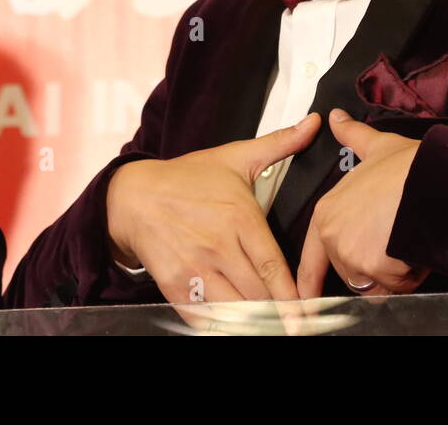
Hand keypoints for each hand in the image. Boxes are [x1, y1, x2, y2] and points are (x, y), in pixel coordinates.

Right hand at [106, 113, 321, 311]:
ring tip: (271, 326)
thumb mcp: (234, 157)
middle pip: (258, 294)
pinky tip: (237, 325)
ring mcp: (195, 269)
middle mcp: (219, 246)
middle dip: (279, 312)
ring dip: (254, 321)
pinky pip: (205, 318)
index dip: (293, 294)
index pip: (273, 266)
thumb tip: (314, 122)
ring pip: (235, 310)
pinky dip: (222, 325)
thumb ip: (280, 143)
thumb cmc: (188, 178)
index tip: (307, 312)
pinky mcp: (175, 287)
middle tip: (296, 324)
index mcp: (239, 217)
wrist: (133, 196)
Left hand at [297, 108, 430, 298]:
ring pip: (374, 282)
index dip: (311, 281)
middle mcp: (333, 235)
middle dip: (375, 265)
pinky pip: (394, 286)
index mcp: (328, 213)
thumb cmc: (410, 166)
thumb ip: (353, 137)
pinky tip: (417, 248)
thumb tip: (337, 118)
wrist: (434, 179)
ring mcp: (352, 253)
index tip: (307, 299)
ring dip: (393, 272)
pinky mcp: (374, 267)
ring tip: (407, 240)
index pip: (312, 259)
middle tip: (396, 238)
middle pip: (351, 272)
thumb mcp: (377, 146)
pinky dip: (409, 275)